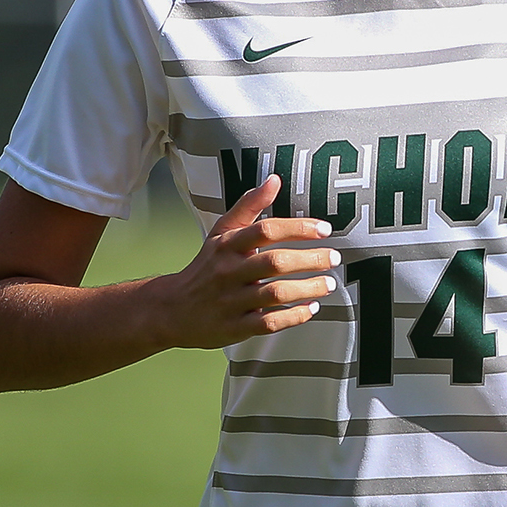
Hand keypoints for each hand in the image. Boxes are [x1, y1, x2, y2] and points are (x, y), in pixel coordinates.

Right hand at [154, 175, 338, 349]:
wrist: (172, 309)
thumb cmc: (206, 266)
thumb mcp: (221, 232)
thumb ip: (249, 206)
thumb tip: (274, 179)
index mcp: (227, 245)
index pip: (266, 230)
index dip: (298, 228)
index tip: (324, 229)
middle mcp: (229, 271)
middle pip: (275, 262)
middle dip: (310, 259)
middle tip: (334, 257)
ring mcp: (232, 301)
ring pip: (276, 293)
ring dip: (308, 288)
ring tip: (330, 283)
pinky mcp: (235, 327)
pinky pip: (270, 322)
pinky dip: (294, 316)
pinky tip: (312, 308)